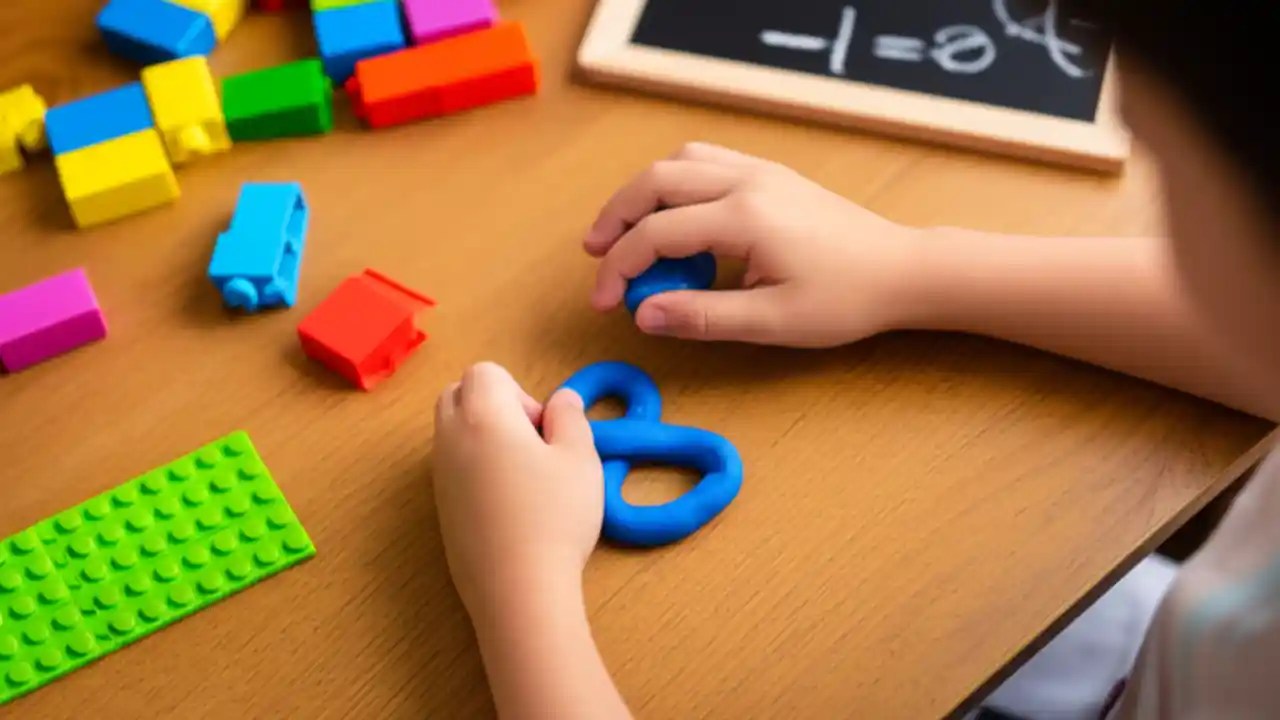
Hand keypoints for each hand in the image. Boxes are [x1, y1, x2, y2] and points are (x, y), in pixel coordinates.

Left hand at [433, 363, 602, 618]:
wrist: (517, 590)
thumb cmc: (554, 516)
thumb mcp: (580, 459)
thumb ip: (570, 418)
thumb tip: (561, 399)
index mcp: (482, 416)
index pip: (484, 372)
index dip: (520, 391)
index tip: (543, 431)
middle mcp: (450, 439)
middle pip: (458, 395)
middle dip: (494, 406)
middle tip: (531, 446)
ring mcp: (440, 477)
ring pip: (453, 432)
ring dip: (484, 439)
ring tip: (524, 479)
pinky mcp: (440, 510)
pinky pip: (453, 469)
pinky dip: (476, 471)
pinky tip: (510, 509)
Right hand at [585, 142, 924, 347]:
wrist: (901, 271)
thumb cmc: (846, 299)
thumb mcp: (772, 322)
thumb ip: (702, 316)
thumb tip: (644, 314)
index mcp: (745, 217)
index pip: (656, 234)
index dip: (620, 268)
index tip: (605, 302)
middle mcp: (747, 181)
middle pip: (656, 181)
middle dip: (616, 217)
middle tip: (595, 255)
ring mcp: (760, 172)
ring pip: (678, 162)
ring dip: (643, 194)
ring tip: (624, 232)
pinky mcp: (770, 175)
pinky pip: (705, 161)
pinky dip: (674, 183)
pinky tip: (672, 216)